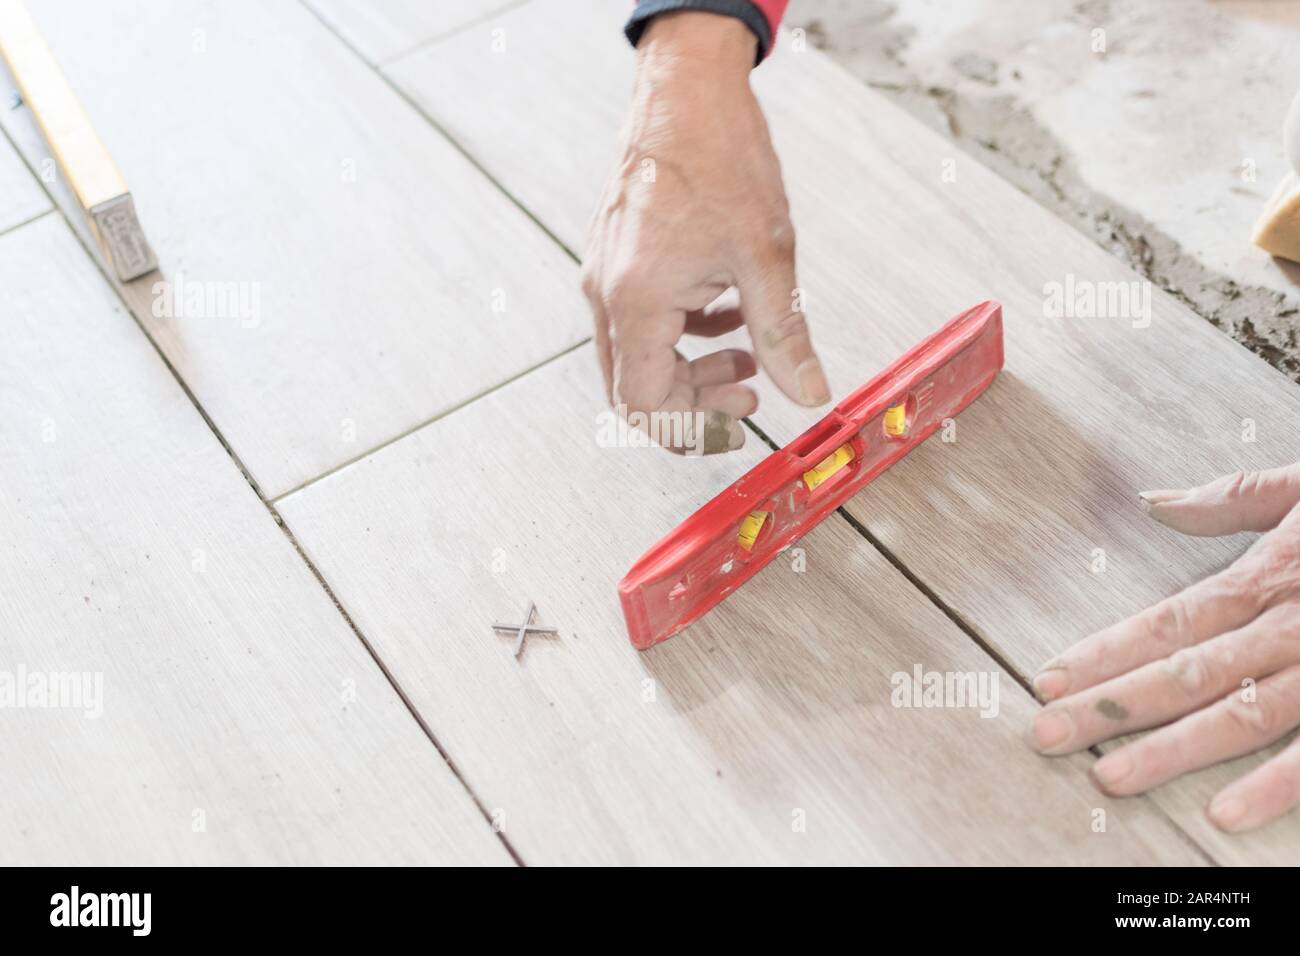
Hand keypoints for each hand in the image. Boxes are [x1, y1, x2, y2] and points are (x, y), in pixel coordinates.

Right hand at [580, 11, 829, 454]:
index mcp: (636, 301)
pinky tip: (729, 312)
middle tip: (749, 395)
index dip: (694, 425)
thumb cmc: (719, 157)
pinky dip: (684, 332)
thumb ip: (783, 335)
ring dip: (690, 369)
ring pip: (637, 356)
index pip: (646, 403)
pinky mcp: (616, 258)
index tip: (741, 416)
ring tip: (748, 355)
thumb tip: (809, 392)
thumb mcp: (766, 257)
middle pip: (634, 389)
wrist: (687, 90)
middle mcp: (607, 293)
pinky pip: (641, 320)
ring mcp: (605, 274)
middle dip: (694, 403)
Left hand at [1030, 463, 1299, 831]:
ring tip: (1112, 777)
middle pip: (1188, 672)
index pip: (1170, 621)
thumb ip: (1234, 501)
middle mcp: (1293, 624)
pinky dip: (1280, 784)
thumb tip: (1156, 501)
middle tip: (1046, 735)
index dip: (1106, 652)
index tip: (1048, 680)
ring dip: (1174, 750)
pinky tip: (1225, 813)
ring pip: (1244, 715)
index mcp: (1272, 576)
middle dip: (1113, 707)